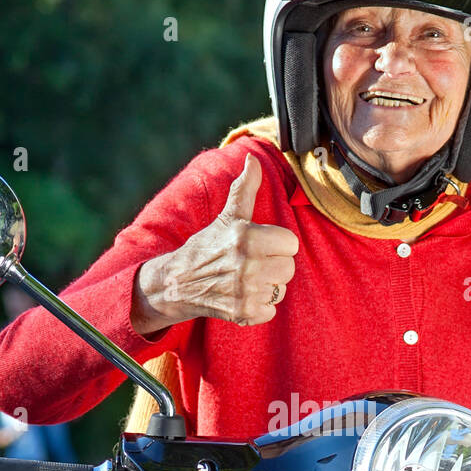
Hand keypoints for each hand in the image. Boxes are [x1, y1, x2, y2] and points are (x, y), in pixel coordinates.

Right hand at [131, 155, 298, 333]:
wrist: (179, 282)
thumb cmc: (208, 246)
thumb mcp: (227, 216)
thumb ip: (245, 188)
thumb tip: (253, 158)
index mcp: (248, 237)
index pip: (291, 243)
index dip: (276, 244)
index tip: (258, 245)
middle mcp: (248, 265)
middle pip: (289, 267)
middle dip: (273, 265)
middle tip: (250, 263)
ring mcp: (247, 291)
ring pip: (281, 289)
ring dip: (268, 286)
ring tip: (245, 279)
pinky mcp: (245, 313)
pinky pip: (271, 309)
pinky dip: (259, 306)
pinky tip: (242, 296)